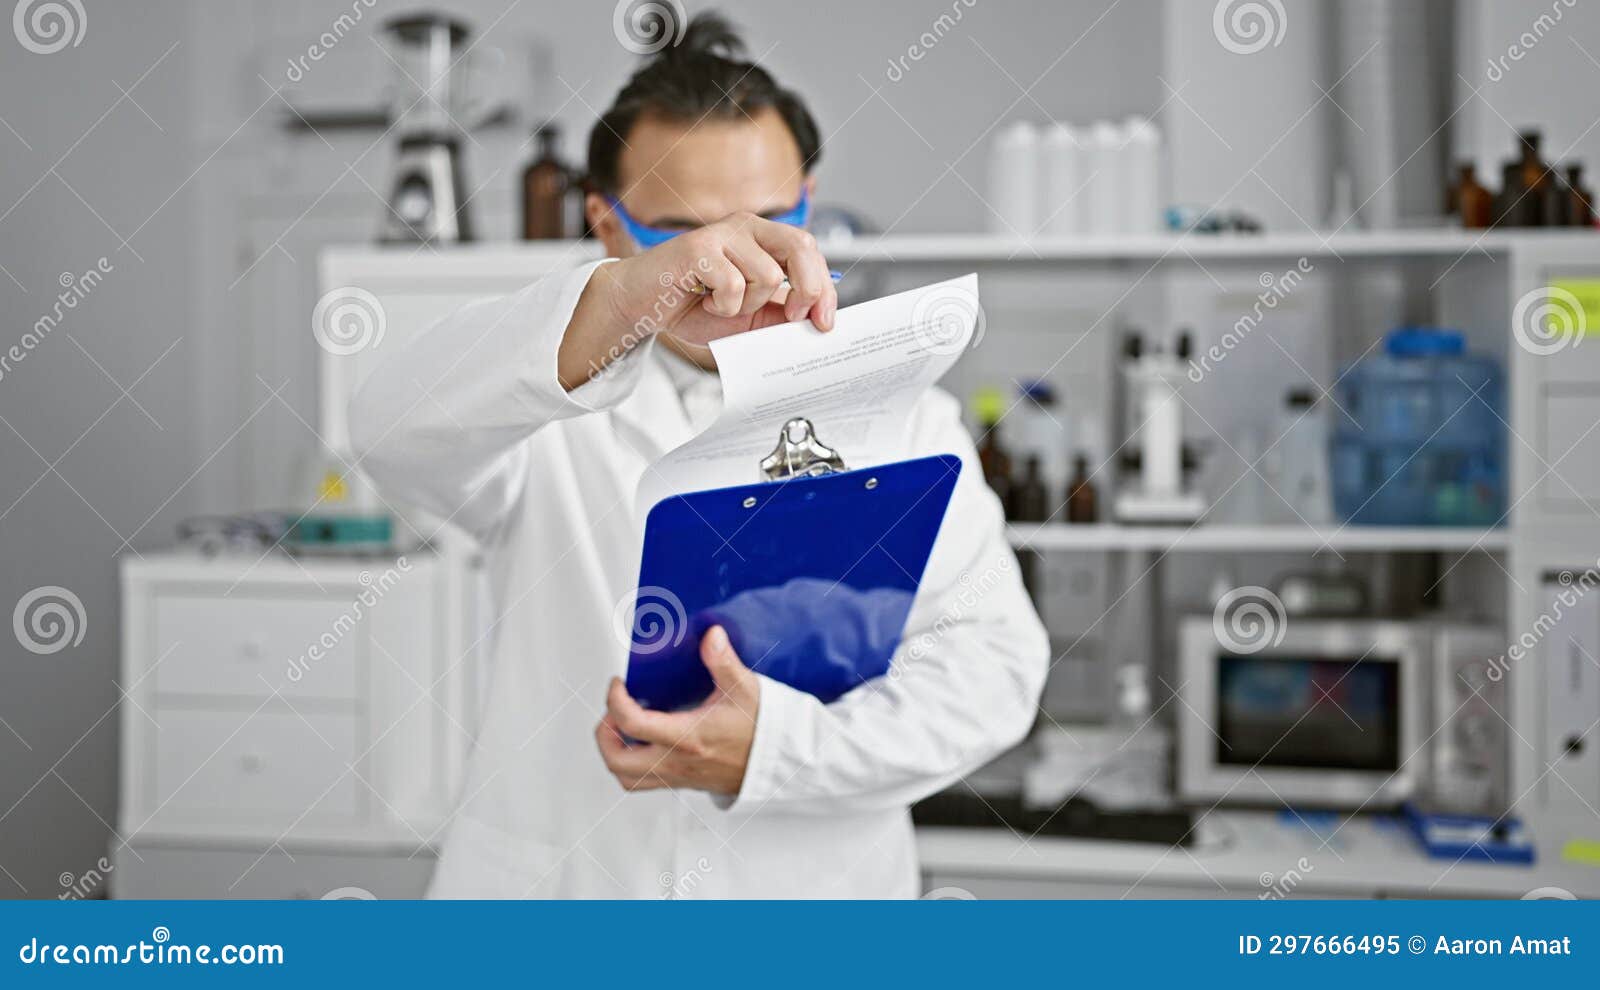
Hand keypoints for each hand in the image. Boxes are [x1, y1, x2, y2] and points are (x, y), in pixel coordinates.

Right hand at [560, 213, 836, 387]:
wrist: (640, 304)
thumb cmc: (690, 305)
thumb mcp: (746, 316)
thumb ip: (778, 314)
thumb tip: (815, 321)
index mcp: (761, 236)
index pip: (808, 250)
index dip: (824, 287)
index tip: (825, 321)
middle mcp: (744, 226)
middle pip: (800, 247)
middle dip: (808, 290)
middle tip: (791, 317)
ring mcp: (720, 234)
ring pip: (768, 275)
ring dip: (747, 305)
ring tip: (721, 305)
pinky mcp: (698, 248)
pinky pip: (734, 285)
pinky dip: (723, 306)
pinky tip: (704, 302)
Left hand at [595, 625, 758, 795]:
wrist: (778, 763)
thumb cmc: (762, 729)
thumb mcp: (745, 689)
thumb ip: (724, 661)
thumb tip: (711, 635)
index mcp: (687, 737)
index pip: (631, 723)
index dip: (614, 700)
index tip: (619, 684)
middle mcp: (677, 761)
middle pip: (617, 761)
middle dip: (604, 734)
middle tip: (613, 710)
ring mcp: (678, 775)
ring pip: (627, 778)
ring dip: (615, 753)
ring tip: (622, 727)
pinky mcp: (683, 781)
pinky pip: (644, 781)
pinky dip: (633, 762)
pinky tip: (645, 739)